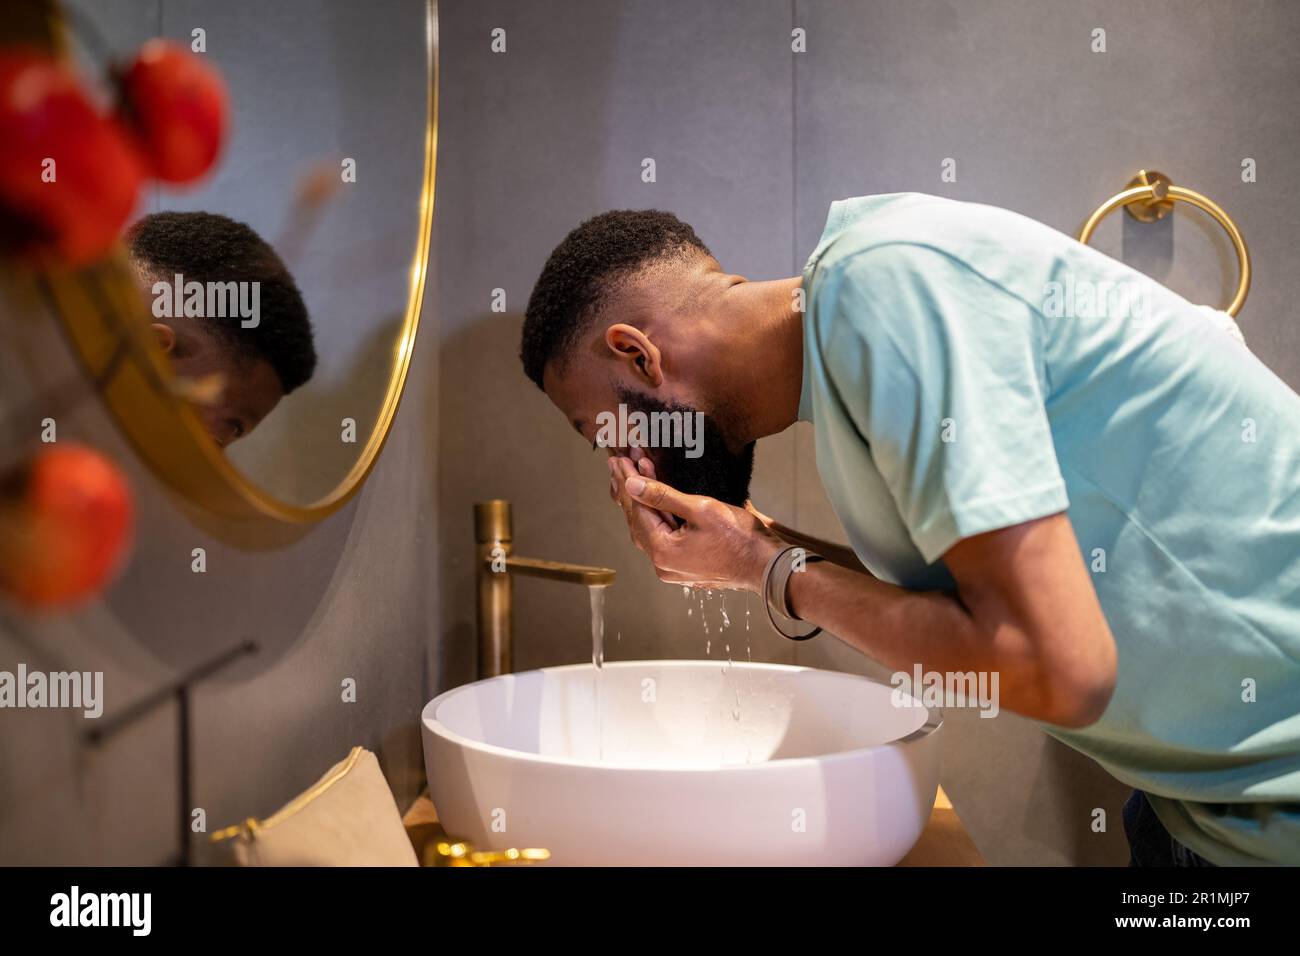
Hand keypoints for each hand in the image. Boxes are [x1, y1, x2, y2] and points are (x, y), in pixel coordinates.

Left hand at [607, 456, 781, 591]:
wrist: (766, 565)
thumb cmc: (739, 537)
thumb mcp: (700, 508)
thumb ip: (663, 496)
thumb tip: (632, 484)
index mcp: (662, 550)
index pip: (636, 508)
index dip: (627, 480)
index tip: (619, 459)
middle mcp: (661, 564)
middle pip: (638, 520)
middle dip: (631, 489)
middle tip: (622, 461)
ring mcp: (672, 568)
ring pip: (648, 529)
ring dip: (644, 501)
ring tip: (637, 473)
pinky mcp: (683, 567)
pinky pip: (661, 538)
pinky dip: (657, 516)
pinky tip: (656, 499)